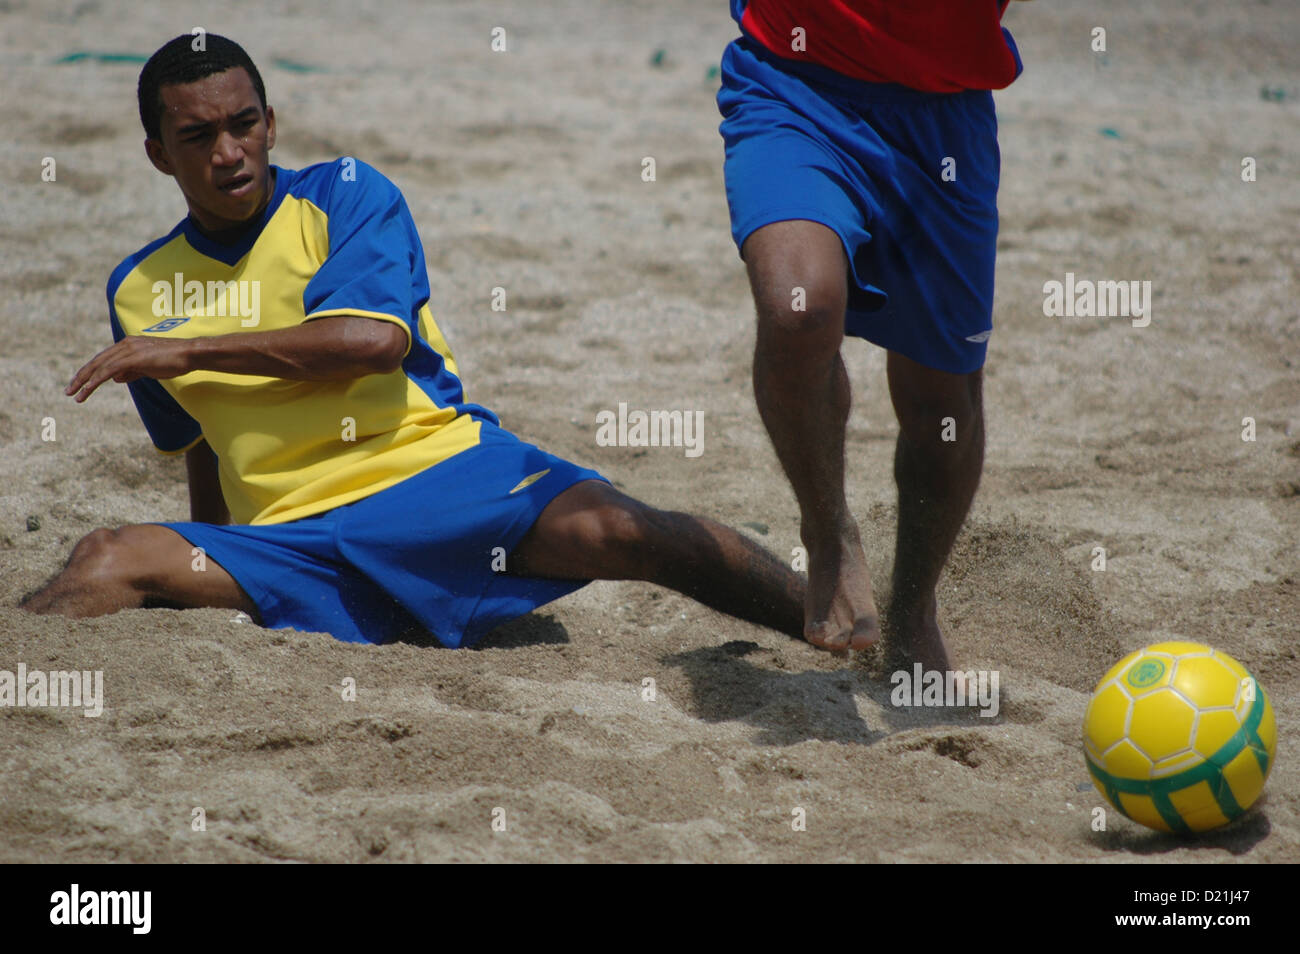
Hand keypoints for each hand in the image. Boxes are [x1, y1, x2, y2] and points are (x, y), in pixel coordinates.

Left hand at [66, 336, 193, 402]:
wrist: (189, 354)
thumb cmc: (174, 360)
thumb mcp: (149, 367)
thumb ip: (131, 371)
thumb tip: (115, 378)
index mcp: (128, 345)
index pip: (103, 358)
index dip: (90, 371)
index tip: (80, 384)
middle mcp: (125, 344)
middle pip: (96, 361)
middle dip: (81, 377)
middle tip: (69, 391)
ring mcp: (128, 350)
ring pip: (99, 366)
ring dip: (85, 382)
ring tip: (75, 395)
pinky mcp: (132, 357)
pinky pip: (108, 370)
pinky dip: (96, 381)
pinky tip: (88, 390)